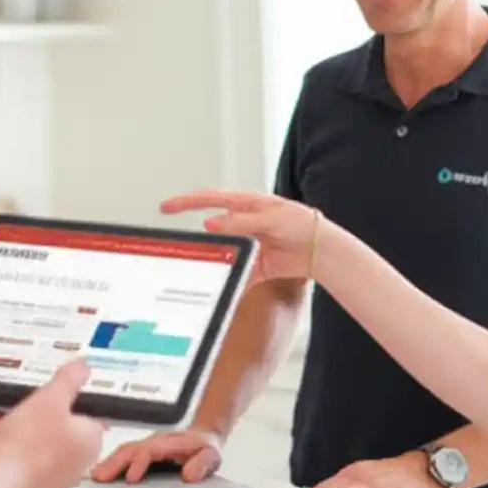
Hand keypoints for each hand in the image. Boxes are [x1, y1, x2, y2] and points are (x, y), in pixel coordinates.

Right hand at [0, 360, 104, 487]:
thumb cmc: (28, 443)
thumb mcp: (50, 398)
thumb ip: (69, 380)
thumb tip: (84, 367)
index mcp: (90, 441)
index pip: (88, 411)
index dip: (68, 397)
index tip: (50, 390)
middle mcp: (78, 463)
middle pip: (61, 426)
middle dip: (38, 410)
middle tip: (23, 402)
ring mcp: (54, 479)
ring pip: (40, 442)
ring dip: (21, 426)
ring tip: (2, 416)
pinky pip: (24, 460)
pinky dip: (12, 446)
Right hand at [90, 429, 223, 483]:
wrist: (203, 436)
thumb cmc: (205, 448)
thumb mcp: (212, 455)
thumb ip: (203, 463)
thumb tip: (189, 475)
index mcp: (170, 443)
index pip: (150, 450)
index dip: (139, 463)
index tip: (131, 479)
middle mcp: (155, 442)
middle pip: (131, 448)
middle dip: (115, 462)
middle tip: (99, 478)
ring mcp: (147, 445)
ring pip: (124, 451)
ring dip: (109, 463)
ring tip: (95, 478)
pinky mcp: (142, 452)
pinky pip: (124, 455)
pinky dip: (111, 463)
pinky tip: (101, 474)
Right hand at [160, 191, 321, 284]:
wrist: (322, 249)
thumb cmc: (302, 224)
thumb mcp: (271, 217)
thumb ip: (241, 221)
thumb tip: (211, 223)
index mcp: (245, 204)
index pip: (209, 199)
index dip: (185, 202)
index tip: (165, 207)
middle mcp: (242, 223)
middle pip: (211, 229)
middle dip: (195, 238)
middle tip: (178, 247)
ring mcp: (247, 244)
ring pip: (221, 253)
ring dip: (213, 261)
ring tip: (200, 269)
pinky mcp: (254, 265)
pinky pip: (236, 273)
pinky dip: (230, 281)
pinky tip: (224, 288)